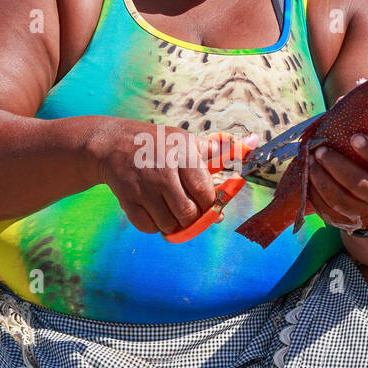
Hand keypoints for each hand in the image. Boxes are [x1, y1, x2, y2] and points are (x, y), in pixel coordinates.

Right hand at [90, 118, 258, 236]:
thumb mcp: (186, 140)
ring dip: (175, 225)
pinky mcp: (127, 199)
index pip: (204, 192)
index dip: (211, 205)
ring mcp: (143, 188)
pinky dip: (155, 227)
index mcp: (182, 155)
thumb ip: (218, 150)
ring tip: (174, 213)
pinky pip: (148, 227)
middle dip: (193, 219)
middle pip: (188, 213)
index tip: (210, 206)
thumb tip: (254, 142)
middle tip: (192, 213)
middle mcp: (163, 172)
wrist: (112, 144)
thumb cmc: (157, 143)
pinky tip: (156, 215)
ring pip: (169, 224)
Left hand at [305, 134, 367, 233]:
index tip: (354, 137)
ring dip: (322, 181)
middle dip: (336, 166)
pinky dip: (315, 195)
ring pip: (341, 200)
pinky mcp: (347, 221)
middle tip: (320, 150)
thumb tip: (340, 101)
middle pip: (359, 183)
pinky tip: (307, 179)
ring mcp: (364, 210)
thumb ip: (362, 126)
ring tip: (310, 163)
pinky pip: (328, 211)